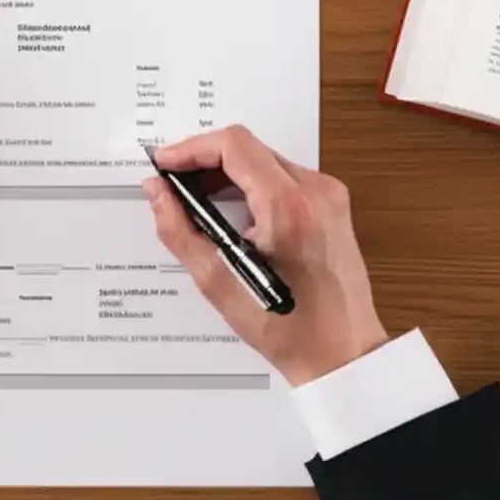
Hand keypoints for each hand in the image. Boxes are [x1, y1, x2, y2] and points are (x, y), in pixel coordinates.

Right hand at [143, 125, 385, 385]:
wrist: (341, 353)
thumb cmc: (290, 328)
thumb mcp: (218, 282)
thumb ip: (180, 230)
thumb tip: (158, 194)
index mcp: (288, 208)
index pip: (233, 146)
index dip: (191, 148)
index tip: (166, 163)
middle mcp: (315, 192)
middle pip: (249, 147)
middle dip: (205, 159)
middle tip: (175, 184)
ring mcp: (329, 196)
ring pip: (265, 158)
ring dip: (228, 171)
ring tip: (199, 202)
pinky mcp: (333, 205)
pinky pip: (284, 176)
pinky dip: (252, 183)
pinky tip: (233, 212)